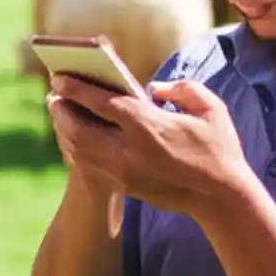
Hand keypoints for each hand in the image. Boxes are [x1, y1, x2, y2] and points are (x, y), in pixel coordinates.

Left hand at [46, 74, 253, 216]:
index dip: (76, 87)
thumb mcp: (210, 109)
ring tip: (61, 113)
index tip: (59, 76)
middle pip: (79, 128)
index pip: (101, 102)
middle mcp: (129, 150)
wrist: (222, 198)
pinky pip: (90, 165)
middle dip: (62, 110)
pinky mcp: (125, 187)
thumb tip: (153, 87)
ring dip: (66, 130)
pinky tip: (78, 137)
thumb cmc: (219, 149)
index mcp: (148, 125)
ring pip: (79, 150)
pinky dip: (78, 149)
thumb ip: (182, 88)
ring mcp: (124, 172)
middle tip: (54, 95)